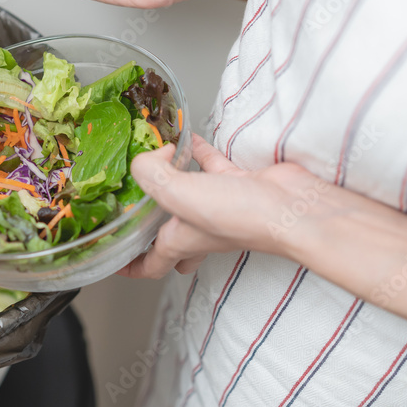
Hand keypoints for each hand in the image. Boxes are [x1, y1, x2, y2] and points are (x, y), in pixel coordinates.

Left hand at [118, 135, 315, 277]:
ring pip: (191, 201)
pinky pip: (213, 167)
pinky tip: (190, 139)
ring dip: (174, 185)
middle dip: (155, 235)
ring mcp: (221, 208)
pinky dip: (199, 154)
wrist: (293, 208)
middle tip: (138, 217)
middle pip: (173, 241)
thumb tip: (149, 157)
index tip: (113, 262)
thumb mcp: (178, 194)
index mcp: (180, 242)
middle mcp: (200, 229)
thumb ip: (150, 174)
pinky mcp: (240, 185)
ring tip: (158, 167)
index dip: (129, 267)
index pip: (150, 266)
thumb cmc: (240, 215)